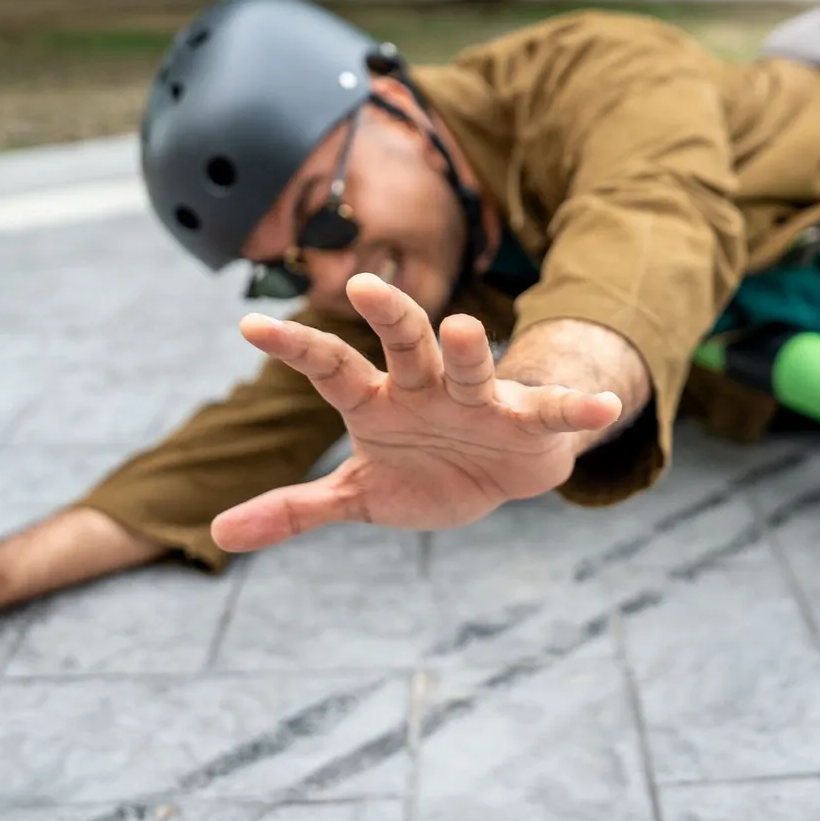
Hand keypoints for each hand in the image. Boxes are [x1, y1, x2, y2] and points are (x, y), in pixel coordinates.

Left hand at [211, 273, 623, 551]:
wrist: (502, 471)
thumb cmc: (423, 470)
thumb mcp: (359, 495)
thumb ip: (295, 508)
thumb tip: (218, 534)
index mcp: (378, 401)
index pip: (331, 369)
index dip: (294, 348)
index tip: (248, 324)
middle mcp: (426, 385)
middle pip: (404, 342)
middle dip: (388, 314)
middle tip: (362, 286)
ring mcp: (479, 398)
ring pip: (471, 367)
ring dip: (472, 351)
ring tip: (468, 329)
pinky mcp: (527, 420)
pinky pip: (550, 413)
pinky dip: (575, 410)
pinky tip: (601, 409)